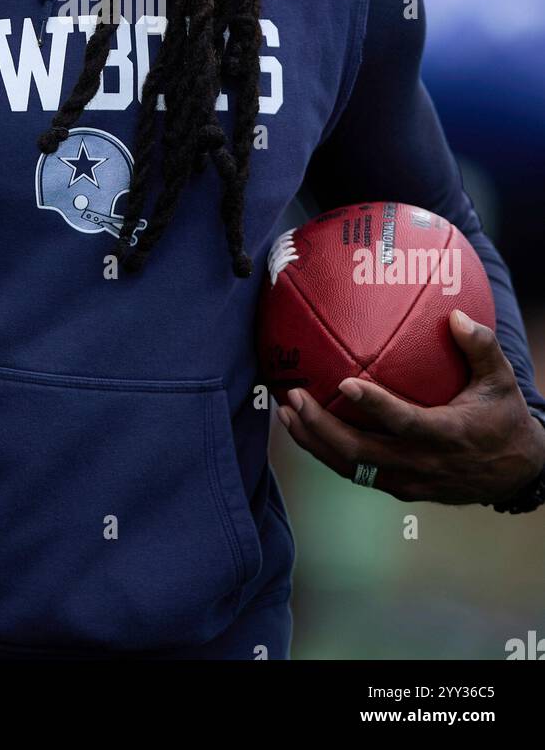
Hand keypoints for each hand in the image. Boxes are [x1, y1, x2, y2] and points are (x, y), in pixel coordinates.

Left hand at [275, 309, 544, 505]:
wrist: (516, 473)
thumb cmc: (504, 418)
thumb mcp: (501, 381)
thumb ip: (481, 346)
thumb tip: (456, 315)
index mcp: (447, 435)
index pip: (404, 423)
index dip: (374, 405)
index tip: (344, 382)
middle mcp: (423, 463)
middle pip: (361, 453)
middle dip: (321, 427)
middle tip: (294, 397)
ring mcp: (409, 481)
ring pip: (351, 468)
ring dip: (315, 443)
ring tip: (287, 413)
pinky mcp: (401, 488)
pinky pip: (357, 473)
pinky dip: (328, 454)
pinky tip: (307, 430)